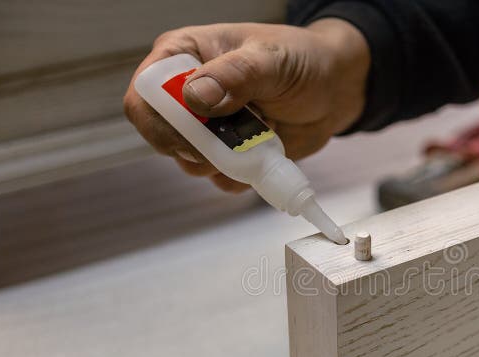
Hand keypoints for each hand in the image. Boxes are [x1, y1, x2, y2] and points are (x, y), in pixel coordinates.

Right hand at [124, 20, 368, 191]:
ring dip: (226, 161)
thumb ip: (234, 74)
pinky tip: (267, 151)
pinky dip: (245, 176)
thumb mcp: (271, 59)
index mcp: (183, 55)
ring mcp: (207, 128)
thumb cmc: (303, 60)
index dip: (160, 120)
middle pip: (161, 136)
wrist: (334, 90)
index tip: (195, 132)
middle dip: (197, 148)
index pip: (144, 94)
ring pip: (190, 163)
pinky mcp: (229, 155)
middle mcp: (188, 94)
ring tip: (262, 134)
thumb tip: (196, 97)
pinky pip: (221, 180)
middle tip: (233, 143)